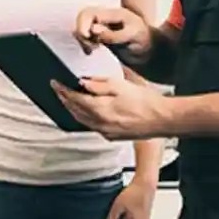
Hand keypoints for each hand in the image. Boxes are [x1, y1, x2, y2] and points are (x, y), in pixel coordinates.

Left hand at [51, 76, 167, 140]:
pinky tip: (85, 112)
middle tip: (57, 90)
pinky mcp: (112, 136)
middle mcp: (100, 124)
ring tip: (67, 100)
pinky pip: (92, 126)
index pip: (74, 99)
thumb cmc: (146, 101)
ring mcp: (106, 132)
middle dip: (64, 100)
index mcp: (101, 109)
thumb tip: (82, 82)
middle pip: (75, 111)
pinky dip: (84, 118)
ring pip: (82, 121)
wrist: (163, 120)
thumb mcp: (121, 85)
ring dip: (72, 110)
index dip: (62, 90)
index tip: (55, 83)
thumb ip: (99, 84)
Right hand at [73, 7, 150, 64]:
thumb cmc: (145, 43)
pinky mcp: (101, 35)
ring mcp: (103, 25)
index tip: (89, 38)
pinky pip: (86, 34)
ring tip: (91, 49)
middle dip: (81, 31)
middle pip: (83, 16)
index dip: (84, 25)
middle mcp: (107, 17)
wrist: (152, 53)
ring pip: (83, 25)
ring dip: (82, 38)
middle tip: (90, 46)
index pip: (90, 12)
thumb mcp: (132, 37)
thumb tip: (93, 30)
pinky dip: (84, 42)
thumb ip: (113, 34)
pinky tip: (91, 51)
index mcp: (115, 13)